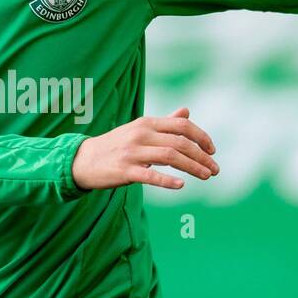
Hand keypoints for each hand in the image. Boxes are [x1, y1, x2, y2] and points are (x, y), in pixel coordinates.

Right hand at [72, 106, 218, 189]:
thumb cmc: (115, 145)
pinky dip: (167, 181)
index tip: (212, 150)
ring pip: (170, 157)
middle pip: (180, 143)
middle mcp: (141, 135)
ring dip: (193, 167)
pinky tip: (181, 185)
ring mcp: (132, 152)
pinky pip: (150, 175)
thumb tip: (186, 112)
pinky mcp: (124, 171)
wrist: (83, 160)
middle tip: (215, 169)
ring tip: (206, 176)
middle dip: (202, 156)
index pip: (182, 126)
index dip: (201, 137)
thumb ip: (165, 123)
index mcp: (146, 123)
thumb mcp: (139, 130)